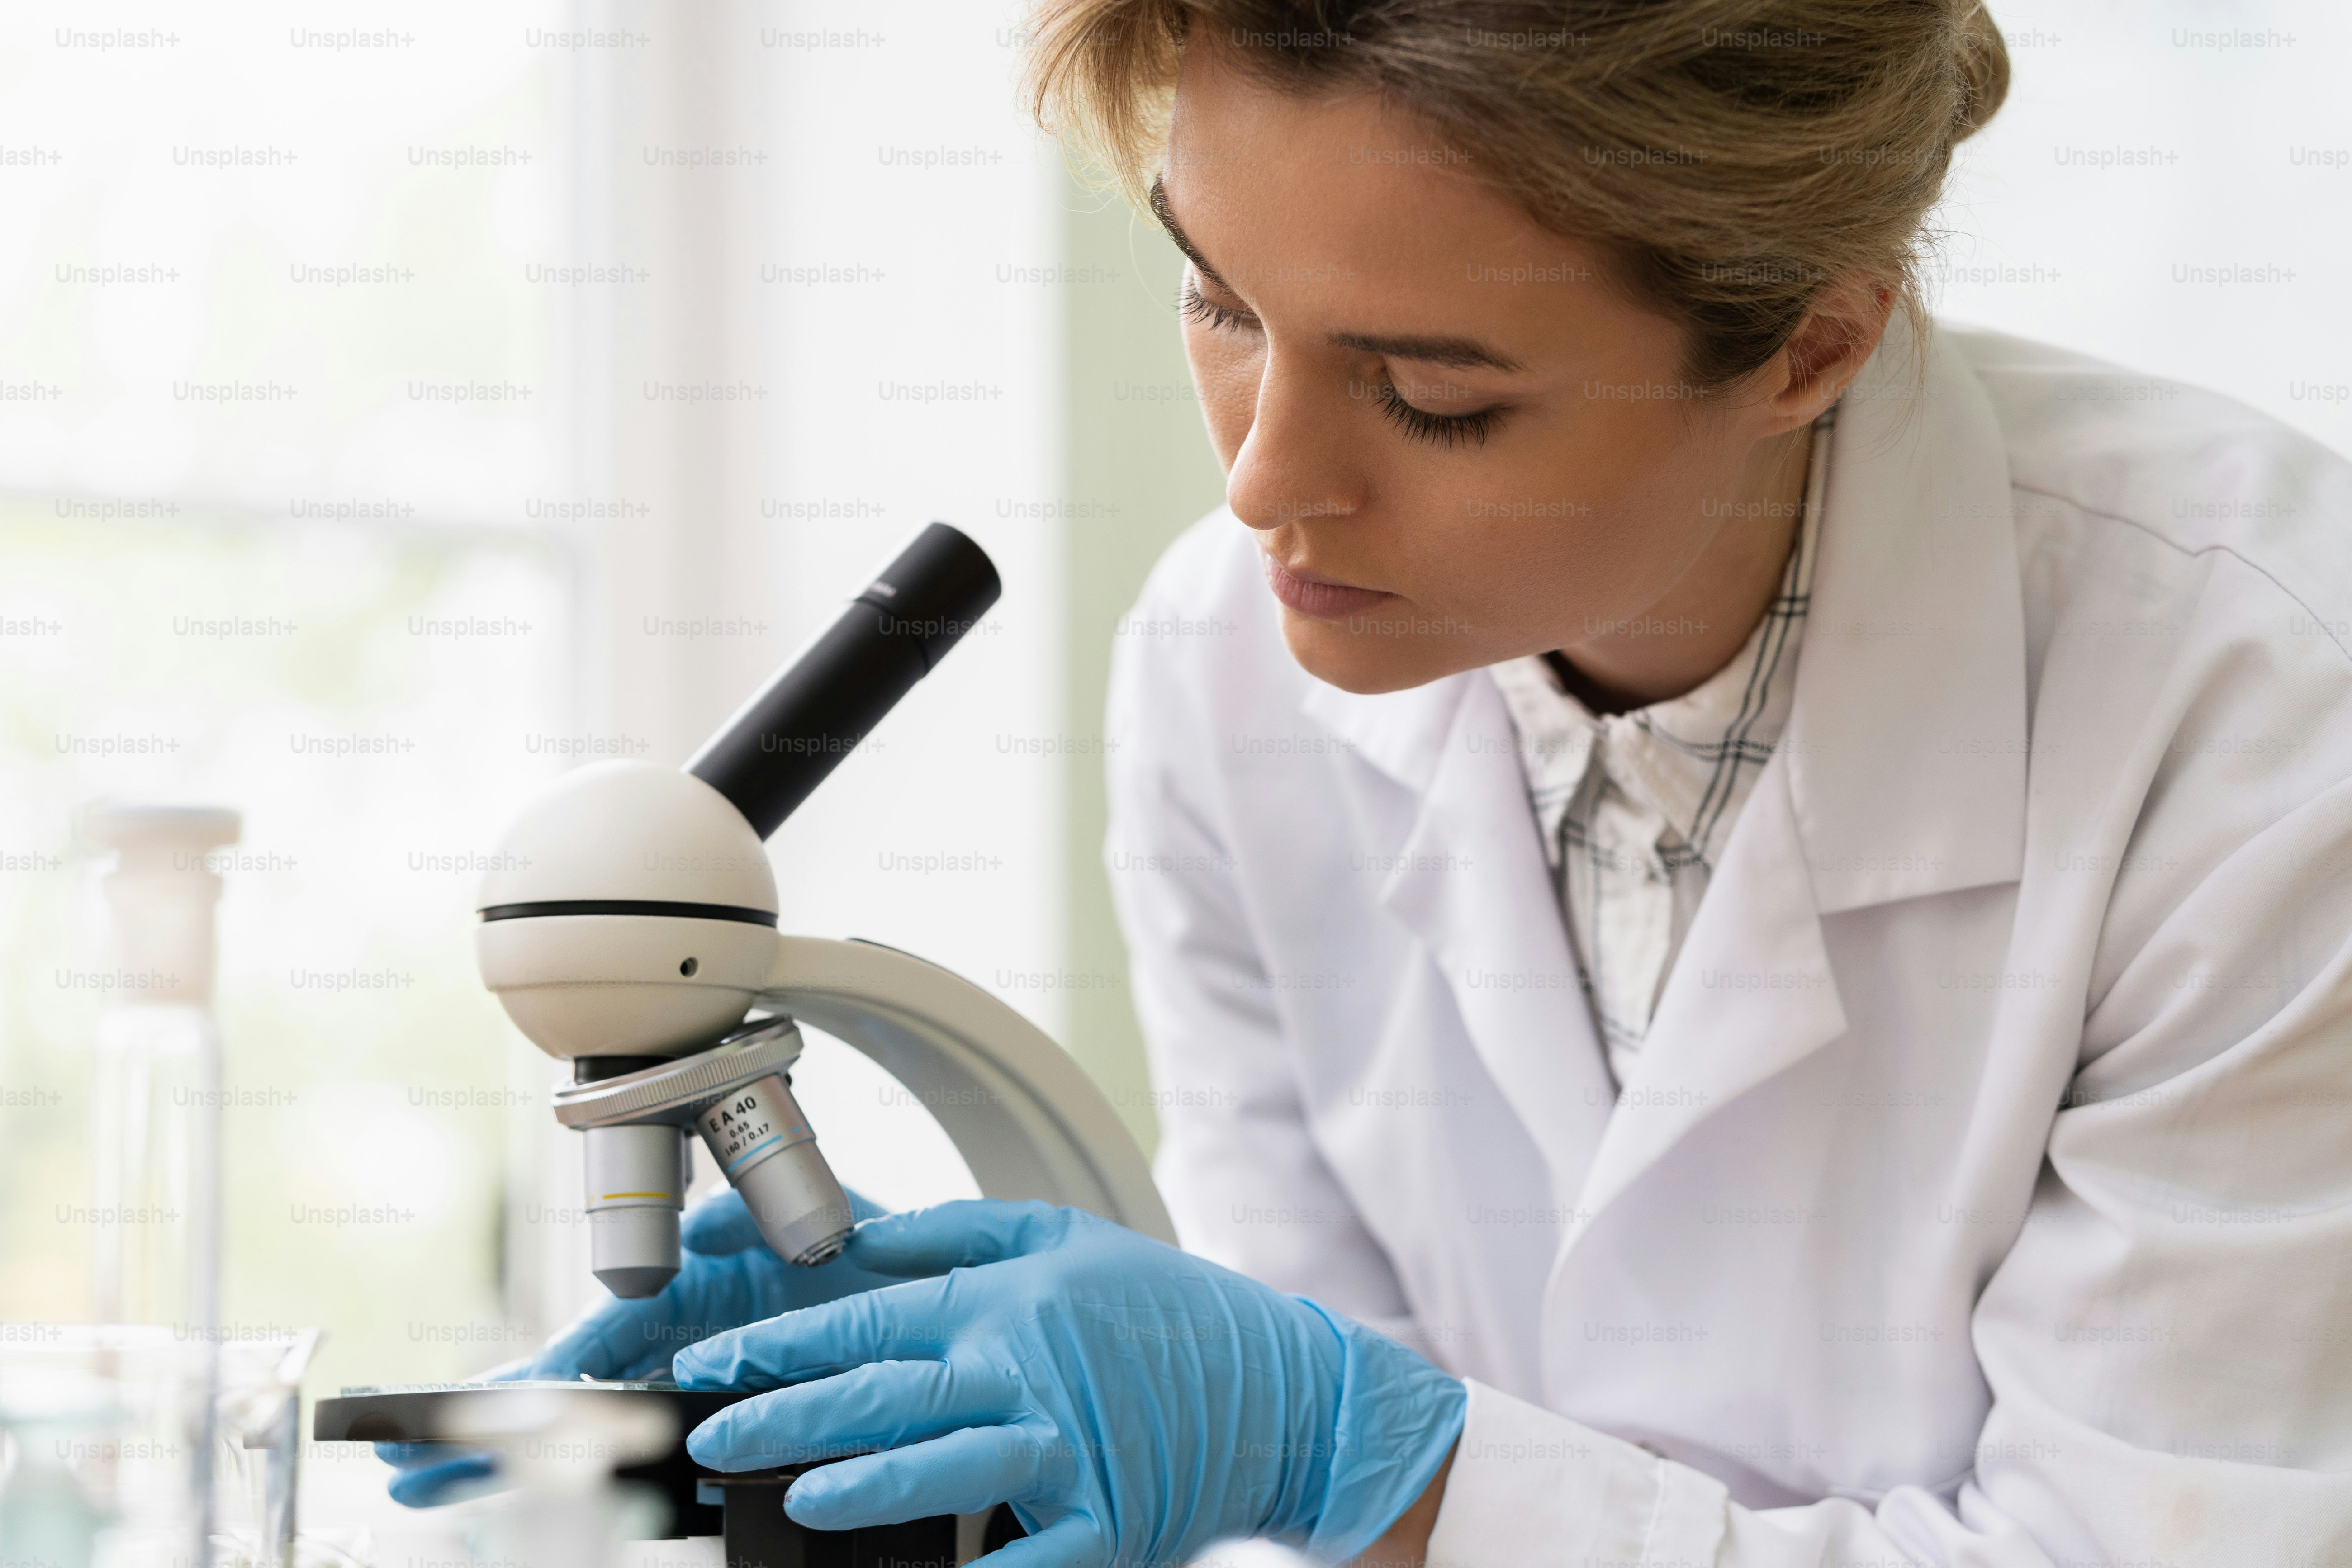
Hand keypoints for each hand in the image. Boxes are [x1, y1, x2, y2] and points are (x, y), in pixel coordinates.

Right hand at [380, 1185, 893, 1507]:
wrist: (930, 1300)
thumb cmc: (871, 1256)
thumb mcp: (812, 1222)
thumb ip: (752, 1216)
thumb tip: (703, 1224)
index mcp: (687, 1295)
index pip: (588, 1347)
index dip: (524, 1383)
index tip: (462, 1412)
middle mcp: (678, 1343)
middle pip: (563, 1399)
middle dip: (484, 1435)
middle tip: (409, 1471)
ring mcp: (694, 1384)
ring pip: (589, 1433)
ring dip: (513, 1463)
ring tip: (436, 1493)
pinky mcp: (722, 1417)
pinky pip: (647, 1454)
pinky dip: (592, 1476)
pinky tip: (534, 1503)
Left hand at [673, 1200, 1465, 1567]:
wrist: (1284, 1387)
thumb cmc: (1169, 1310)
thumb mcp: (1065, 1235)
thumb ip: (958, 1232)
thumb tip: (866, 1239)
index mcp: (1008, 1301)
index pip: (869, 1317)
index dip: (779, 1339)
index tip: (709, 1361)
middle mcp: (1027, 1369)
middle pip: (886, 1391)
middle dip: (786, 1412)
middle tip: (711, 1431)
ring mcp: (1068, 1448)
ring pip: (946, 1463)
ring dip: (866, 1481)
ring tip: (797, 1495)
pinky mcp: (1108, 1519)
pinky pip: (1035, 1558)